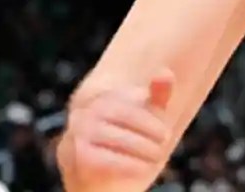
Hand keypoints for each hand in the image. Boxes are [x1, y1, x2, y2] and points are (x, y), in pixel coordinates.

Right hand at [57, 68, 174, 191]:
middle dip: (151, 131)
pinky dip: (128, 164)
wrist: (98, 170)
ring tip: (157, 156)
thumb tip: (165, 73)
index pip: (134, 100)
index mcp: (104, 96)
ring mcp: (80, 132)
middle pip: (126, 115)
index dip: (153, 119)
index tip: (167, 133)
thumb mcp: (147, 115)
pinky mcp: (77, 156)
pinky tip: (144, 168)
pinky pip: (104, 159)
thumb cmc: (129, 135)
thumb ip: (158, 95)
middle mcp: (88, 111)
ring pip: (118, 137)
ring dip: (143, 148)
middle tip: (165, 142)